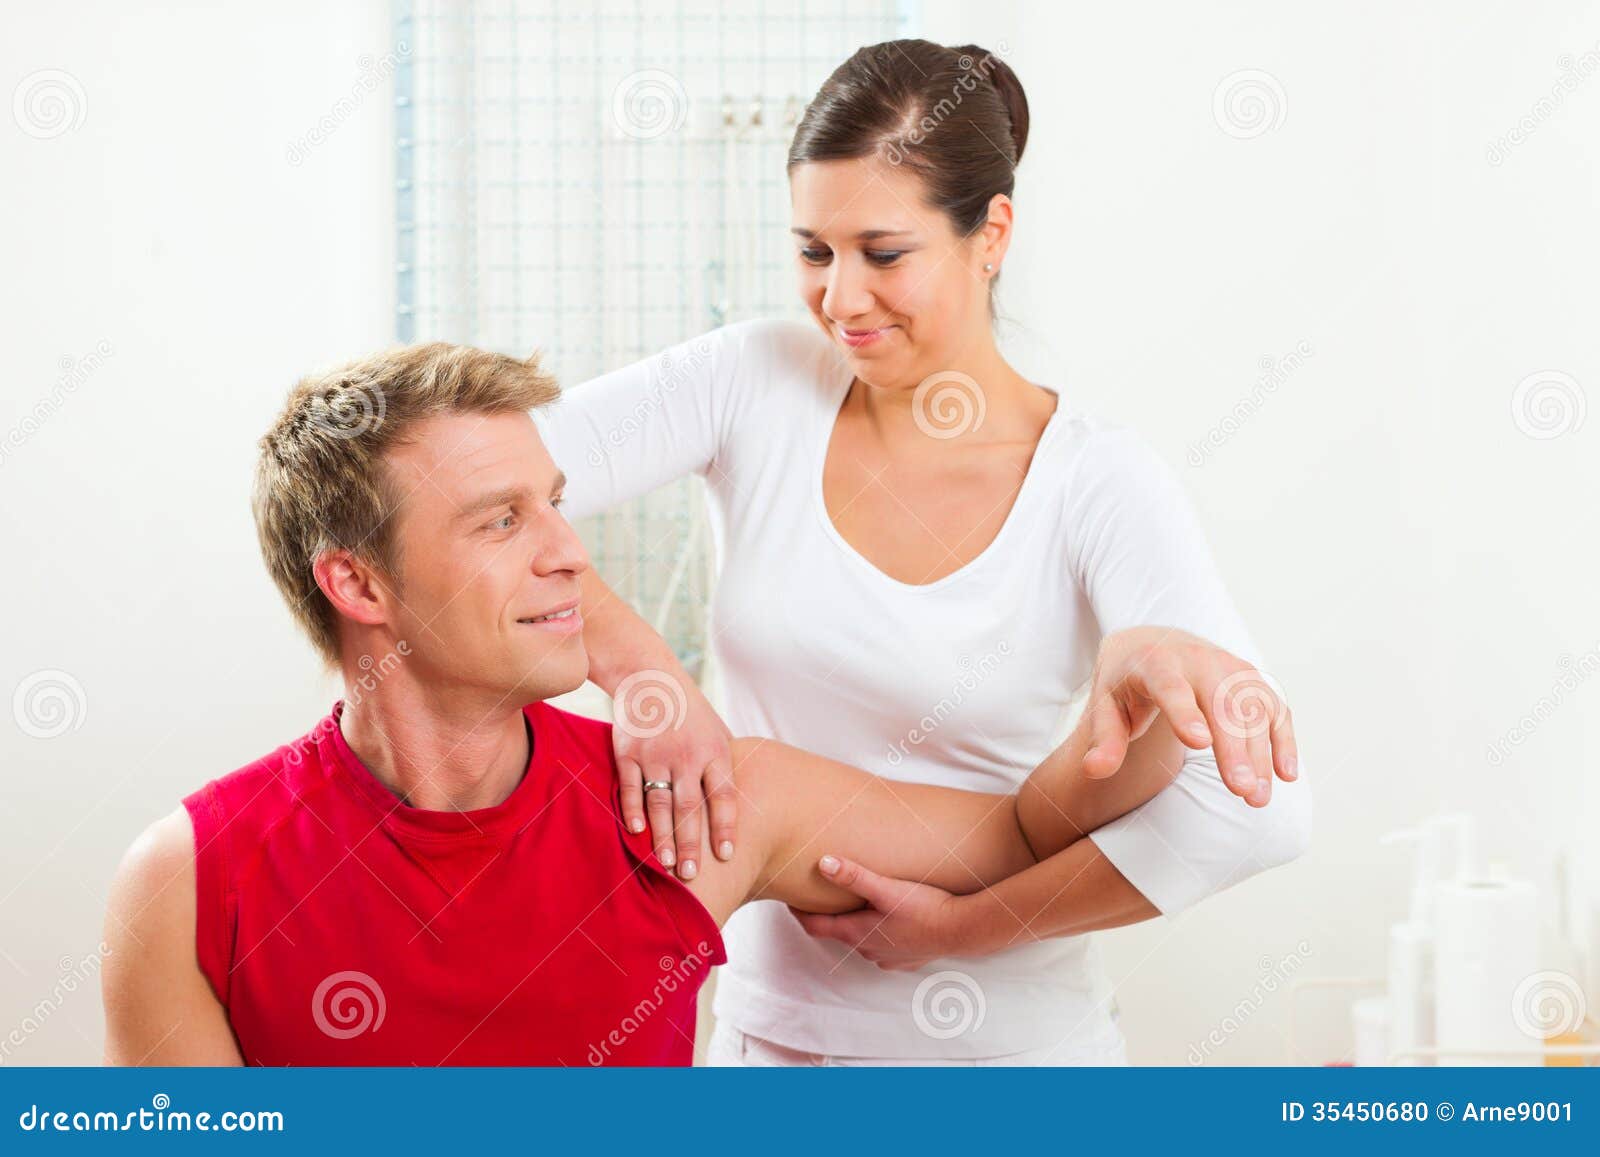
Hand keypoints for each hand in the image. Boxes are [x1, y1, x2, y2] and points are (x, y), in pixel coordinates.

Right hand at [611, 668, 736, 879]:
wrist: (648, 674)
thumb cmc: (689, 709)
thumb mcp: (717, 729)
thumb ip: (727, 763)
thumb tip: (744, 802)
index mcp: (714, 750)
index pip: (724, 796)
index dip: (725, 827)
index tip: (726, 855)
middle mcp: (687, 754)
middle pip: (691, 807)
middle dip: (692, 844)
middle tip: (692, 876)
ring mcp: (656, 753)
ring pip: (660, 803)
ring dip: (663, 837)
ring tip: (666, 866)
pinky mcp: (628, 751)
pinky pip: (630, 787)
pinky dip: (633, 811)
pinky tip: (637, 834)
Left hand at [788, 854, 980, 971]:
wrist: (962, 930)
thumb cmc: (924, 908)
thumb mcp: (886, 888)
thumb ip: (854, 876)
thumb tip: (822, 863)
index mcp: (856, 933)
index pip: (815, 926)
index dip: (800, 912)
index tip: (790, 899)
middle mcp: (867, 950)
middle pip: (838, 932)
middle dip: (829, 915)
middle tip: (822, 895)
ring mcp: (887, 957)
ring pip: (862, 940)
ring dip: (856, 924)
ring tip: (858, 904)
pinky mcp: (907, 958)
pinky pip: (884, 946)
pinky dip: (879, 933)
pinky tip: (889, 921)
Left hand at [1082, 626, 1296, 807]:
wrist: (1153, 643)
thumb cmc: (1126, 683)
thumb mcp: (1106, 706)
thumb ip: (1104, 739)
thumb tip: (1094, 771)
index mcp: (1156, 663)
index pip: (1170, 686)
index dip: (1184, 712)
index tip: (1198, 743)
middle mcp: (1198, 659)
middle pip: (1221, 704)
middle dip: (1234, 748)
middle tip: (1242, 791)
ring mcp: (1229, 667)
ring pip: (1252, 710)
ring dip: (1261, 753)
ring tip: (1258, 798)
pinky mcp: (1250, 679)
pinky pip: (1273, 708)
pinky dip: (1283, 739)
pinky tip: (1286, 774)